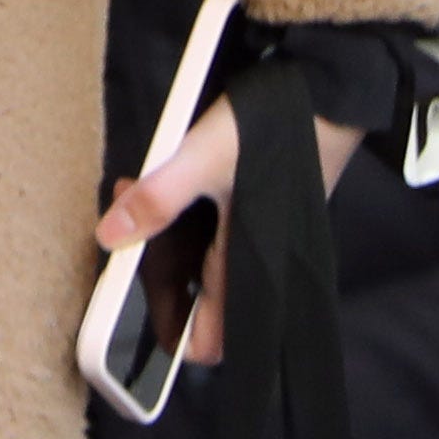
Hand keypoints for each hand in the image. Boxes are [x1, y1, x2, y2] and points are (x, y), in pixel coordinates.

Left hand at [93, 97, 368, 364]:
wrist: (329, 95)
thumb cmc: (272, 130)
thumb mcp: (201, 160)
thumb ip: (156, 200)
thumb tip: (109, 236)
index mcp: (245, 268)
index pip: (207, 343)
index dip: (169, 333)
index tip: (133, 297)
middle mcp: (258, 264)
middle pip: (199, 304)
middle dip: (157, 275)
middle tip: (129, 230)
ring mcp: (266, 241)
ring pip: (207, 267)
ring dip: (170, 244)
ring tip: (140, 195)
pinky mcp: (267, 214)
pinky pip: (220, 239)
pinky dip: (191, 224)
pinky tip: (173, 185)